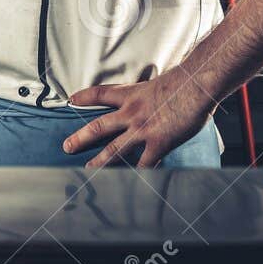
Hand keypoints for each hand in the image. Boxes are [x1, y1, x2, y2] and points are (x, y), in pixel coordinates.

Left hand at [62, 69, 216, 167]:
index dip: (84, 97)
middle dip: (81, 137)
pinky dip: (136, 174)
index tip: (71, 100)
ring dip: (100, 161)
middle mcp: (131, 112)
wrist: (196, 85)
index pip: (100, 94)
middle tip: (67, 146)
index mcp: (131, 94)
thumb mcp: (158, 82)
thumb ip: (150, 93)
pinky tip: (128, 184)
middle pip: (99, 126)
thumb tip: (156, 95)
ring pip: (114, 149)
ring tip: (88, 169)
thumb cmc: (183, 80)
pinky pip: (144, 163)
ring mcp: (142, 129)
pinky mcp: (158, 142)